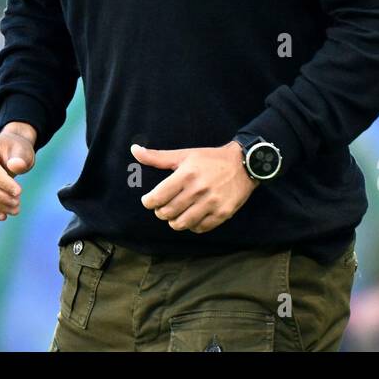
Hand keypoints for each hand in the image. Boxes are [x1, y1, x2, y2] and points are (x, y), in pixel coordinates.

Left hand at [132, 141, 258, 232]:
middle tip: (163, 207)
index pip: (158, 197)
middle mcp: (198, 190)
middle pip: (167, 212)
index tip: (149, 200)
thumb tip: (134, 149)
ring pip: (181, 224)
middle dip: (161, 212)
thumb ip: (157, 157)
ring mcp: (211, 203)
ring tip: (176, 214)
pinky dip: (192, 225)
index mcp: (186, 174)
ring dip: (174, 221)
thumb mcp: (184, 154)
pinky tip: (192, 216)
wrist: (244, 164)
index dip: (149, 202)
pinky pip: (199, 228)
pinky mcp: (222, 214)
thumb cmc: (210, 159)